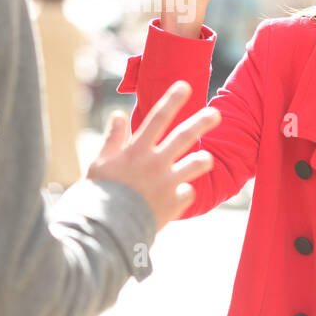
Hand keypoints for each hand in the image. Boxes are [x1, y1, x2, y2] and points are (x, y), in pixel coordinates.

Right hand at [86, 80, 220, 232]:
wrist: (106, 230)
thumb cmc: (99, 195)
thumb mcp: (100, 163)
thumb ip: (112, 138)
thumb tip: (118, 114)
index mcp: (136, 151)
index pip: (157, 118)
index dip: (172, 100)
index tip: (185, 86)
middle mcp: (155, 163)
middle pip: (184, 136)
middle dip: (202, 121)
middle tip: (216, 113)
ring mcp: (167, 183)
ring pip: (196, 164)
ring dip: (203, 159)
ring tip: (206, 158)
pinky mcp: (174, 204)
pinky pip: (188, 193)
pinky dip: (184, 193)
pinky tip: (177, 196)